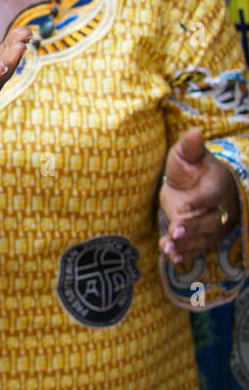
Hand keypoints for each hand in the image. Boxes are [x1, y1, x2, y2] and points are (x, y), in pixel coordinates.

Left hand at [159, 128, 241, 263]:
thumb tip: (194, 131)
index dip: (199, 202)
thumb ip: (190, 147)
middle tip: (176, 232)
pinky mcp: (205, 236)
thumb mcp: (187, 155)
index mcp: (217, 185)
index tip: (184, 206)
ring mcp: (215, 224)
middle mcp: (220, 208)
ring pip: (204, 237)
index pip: (211, 195)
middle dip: (193, 227)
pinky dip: (187, 254)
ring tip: (170, 248)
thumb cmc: (191, 168)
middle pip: (210, 221)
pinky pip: (200, 247)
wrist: (196, 185)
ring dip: (187, 244)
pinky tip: (174, 258)